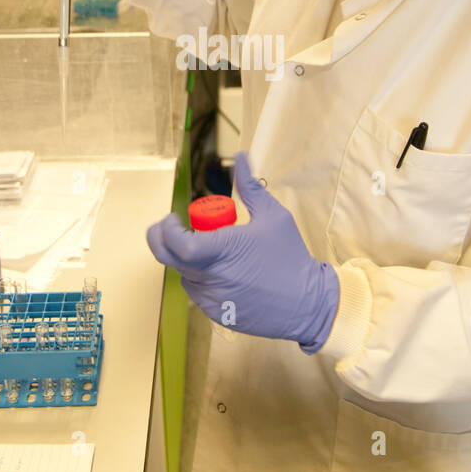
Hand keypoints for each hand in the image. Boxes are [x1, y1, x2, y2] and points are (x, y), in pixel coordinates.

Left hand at [146, 152, 339, 352]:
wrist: (307, 303)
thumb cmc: (290, 257)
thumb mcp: (274, 216)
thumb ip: (250, 187)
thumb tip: (241, 158)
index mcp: (224, 251)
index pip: (177, 244)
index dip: (166, 230)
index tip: (173, 219)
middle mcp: (213, 277)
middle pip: (168, 259)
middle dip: (163, 239)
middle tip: (173, 228)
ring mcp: (213, 298)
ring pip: (183, 275)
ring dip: (186, 260)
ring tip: (211, 250)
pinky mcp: (216, 313)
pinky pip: (197, 292)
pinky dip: (200, 278)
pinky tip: (223, 271)